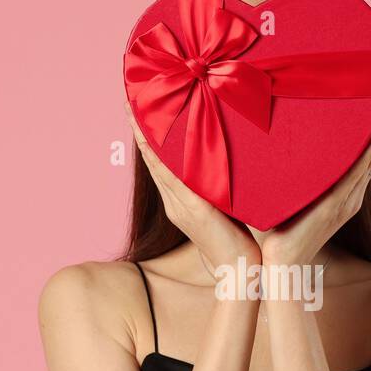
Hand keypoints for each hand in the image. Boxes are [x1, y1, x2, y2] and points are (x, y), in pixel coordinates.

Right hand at [125, 101, 259, 269]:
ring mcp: (180, 206)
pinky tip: (154, 137)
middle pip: (151, 158)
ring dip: (145, 135)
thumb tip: (226, 167)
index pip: (159, 163)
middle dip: (140, 128)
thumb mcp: (225, 209)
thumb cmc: (237, 243)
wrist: (239, 270)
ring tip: (135, 108)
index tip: (143, 111)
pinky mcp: (193, 209)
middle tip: (131, 99)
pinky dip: (161, 155)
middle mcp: (174, 201)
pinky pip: (173, 176)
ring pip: (156, 163)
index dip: (149, 137)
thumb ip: (219, 189)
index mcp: (180, 201)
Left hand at [260, 92, 370, 267]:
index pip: (364, 159)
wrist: (281, 263)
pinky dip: (367, 155)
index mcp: (343, 197)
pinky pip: (356, 175)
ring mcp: (345, 202)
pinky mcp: (335, 206)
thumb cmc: (282, 235)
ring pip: (370, 160)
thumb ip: (296, 181)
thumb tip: (285, 156)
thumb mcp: (292, 200)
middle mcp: (350, 198)